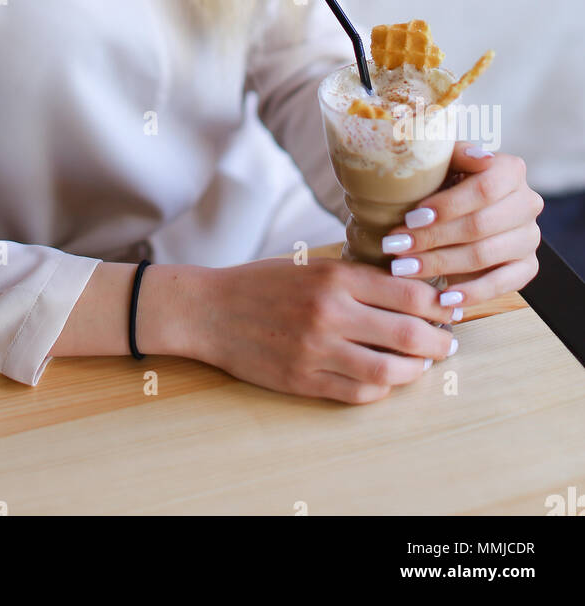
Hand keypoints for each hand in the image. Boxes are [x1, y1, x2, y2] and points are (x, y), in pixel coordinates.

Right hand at [196, 256, 458, 404]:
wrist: (210, 309)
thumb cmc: (263, 283)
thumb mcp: (312, 267)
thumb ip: (357, 278)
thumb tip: (413, 291)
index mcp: (334, 276)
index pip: (410, 293)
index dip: (440, 305)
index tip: (449, 309)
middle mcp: (329, 311)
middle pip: (409, 334)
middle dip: (439, 342)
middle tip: (447, 344)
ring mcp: (316, 349)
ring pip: (389, 371)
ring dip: (415, 371)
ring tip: (421, 365)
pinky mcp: (304, 379)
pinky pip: (359, 393)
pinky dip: (381, 389)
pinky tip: (385, 380)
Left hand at [379, 144, 543, 305]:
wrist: (457, 210)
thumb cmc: (445, 182)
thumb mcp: (444, 161)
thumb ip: (454, 152)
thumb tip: (481, 157)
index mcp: (511, 170)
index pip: (484, 188)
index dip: (447, 205)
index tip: (410, 218)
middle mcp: (527, 203)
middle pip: (479, 225)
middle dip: (432, 238)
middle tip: (395, 246)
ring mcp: (529, 237)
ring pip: (484, 255)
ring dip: (439, 264)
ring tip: (403, 268)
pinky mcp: (526, 267)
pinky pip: (501, 285)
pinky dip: (470, 294)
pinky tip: (442, 299)